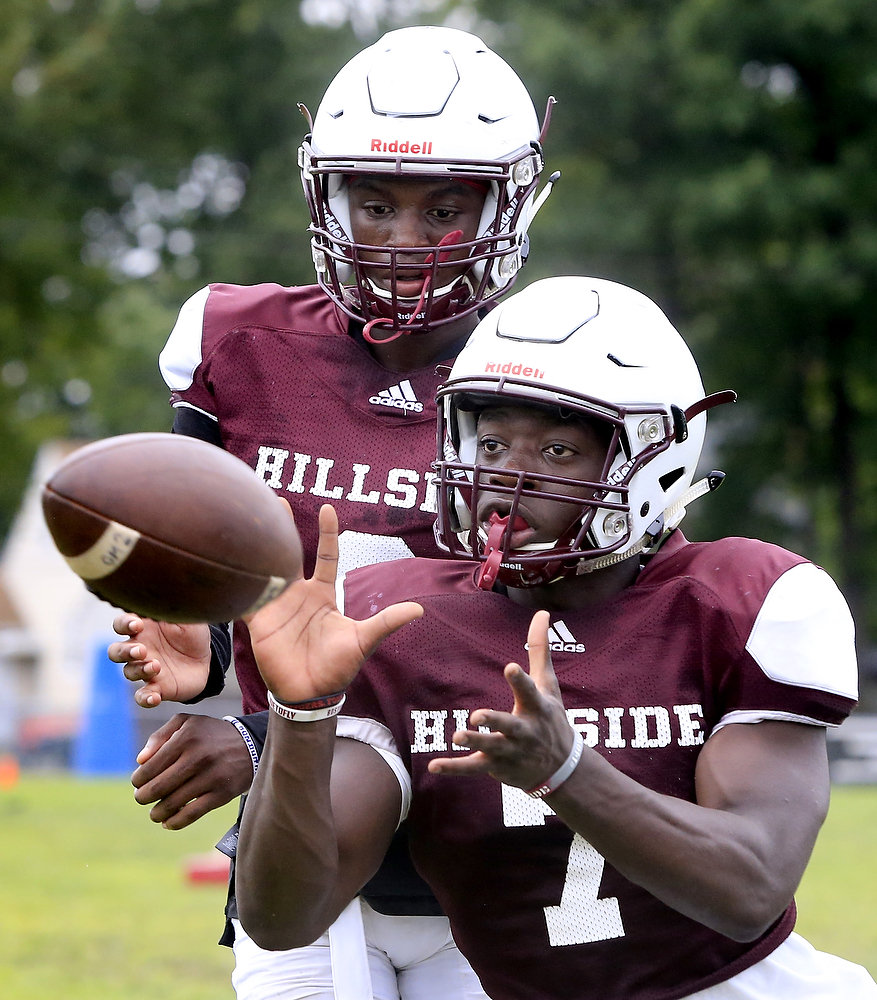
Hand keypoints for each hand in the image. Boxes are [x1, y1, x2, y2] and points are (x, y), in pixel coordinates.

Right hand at [108, 616, 210, 706]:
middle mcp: (139, 649)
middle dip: (125, 651)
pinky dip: (145, 698)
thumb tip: (166, 591)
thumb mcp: (187, 617)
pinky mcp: (156, 688)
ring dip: (139, 670)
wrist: (208, 658)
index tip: (137, 624)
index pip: (122, 624)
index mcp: (143, 628)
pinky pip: (142, 696)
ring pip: (128, 672)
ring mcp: (145, 669)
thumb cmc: (192, 633)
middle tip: (141, 650)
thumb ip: (174, 608)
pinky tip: (154, 697)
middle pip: (116, 651)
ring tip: (156, 666)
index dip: (124, 624)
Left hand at [132, 714, 253, 828]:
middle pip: (157, 788)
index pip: (149, 768)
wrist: (250, 744)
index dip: (138, 780)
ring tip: (155, 812)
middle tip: (143, 798)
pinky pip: (191, 815)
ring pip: (172, 804)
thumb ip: (159, 736)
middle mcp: (198, 756)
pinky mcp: (222, 794)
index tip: (139, 784)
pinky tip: (168, 822)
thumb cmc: (209, 734)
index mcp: (186, 737)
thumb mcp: (186, 723)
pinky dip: (174, 822)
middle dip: (143, 797)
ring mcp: (211, 776)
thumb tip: (140, 761)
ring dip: (156, 813)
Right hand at [245, 504, 422, 702]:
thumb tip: (419, 609)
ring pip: (266, 570)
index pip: (325, 555)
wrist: (310, 694)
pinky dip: (241, 582)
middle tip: (278, 500)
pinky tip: (232, 562)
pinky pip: (247, 597)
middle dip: (283, 528)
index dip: (327, 533)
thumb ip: (386, 622)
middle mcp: (298, 595)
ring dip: (259, 548)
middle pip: (290, 554)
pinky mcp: (259, 622)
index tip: (328, 508)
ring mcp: (277, 606)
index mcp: (323, 594)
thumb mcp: (363, 640)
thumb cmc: (337, 667)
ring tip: (251, 521)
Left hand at [428, 610, 575, 788]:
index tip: (511, 667)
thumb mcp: (549, 685)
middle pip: (509, 726)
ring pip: (490, 747)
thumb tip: (542, 614)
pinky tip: (434, 765)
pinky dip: (454, 768)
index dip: (520, 680)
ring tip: (456, 736)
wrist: (562, 768)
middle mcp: (524, 731)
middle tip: (477, 715)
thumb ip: (540, 649)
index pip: (529, 691)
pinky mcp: (497, 766)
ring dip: (475, 742)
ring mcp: (510, 751)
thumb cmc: (552, 718)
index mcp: (537, 707)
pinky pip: (473, 768)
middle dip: (495, 721)